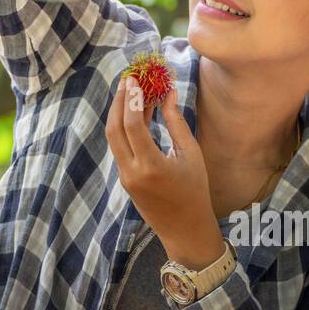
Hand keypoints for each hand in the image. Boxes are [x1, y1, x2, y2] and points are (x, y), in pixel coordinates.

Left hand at [105, 76, 225, 269]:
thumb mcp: (191, 154)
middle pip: (114, 129)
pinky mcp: (124, 179)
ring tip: (131, 92)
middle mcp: (132, 172)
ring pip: (114, 138)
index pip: (132, 126)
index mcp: (150, 166)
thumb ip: (176, 122)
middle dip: (119, 102)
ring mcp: (125, 177)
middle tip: (127, 80)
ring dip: (120, 113)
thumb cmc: (195, 191)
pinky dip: (125, 128)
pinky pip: (120, 148)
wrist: (184, 229)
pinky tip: (137, 114)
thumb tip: (168, 92)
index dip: (131, 100)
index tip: (134, 79)